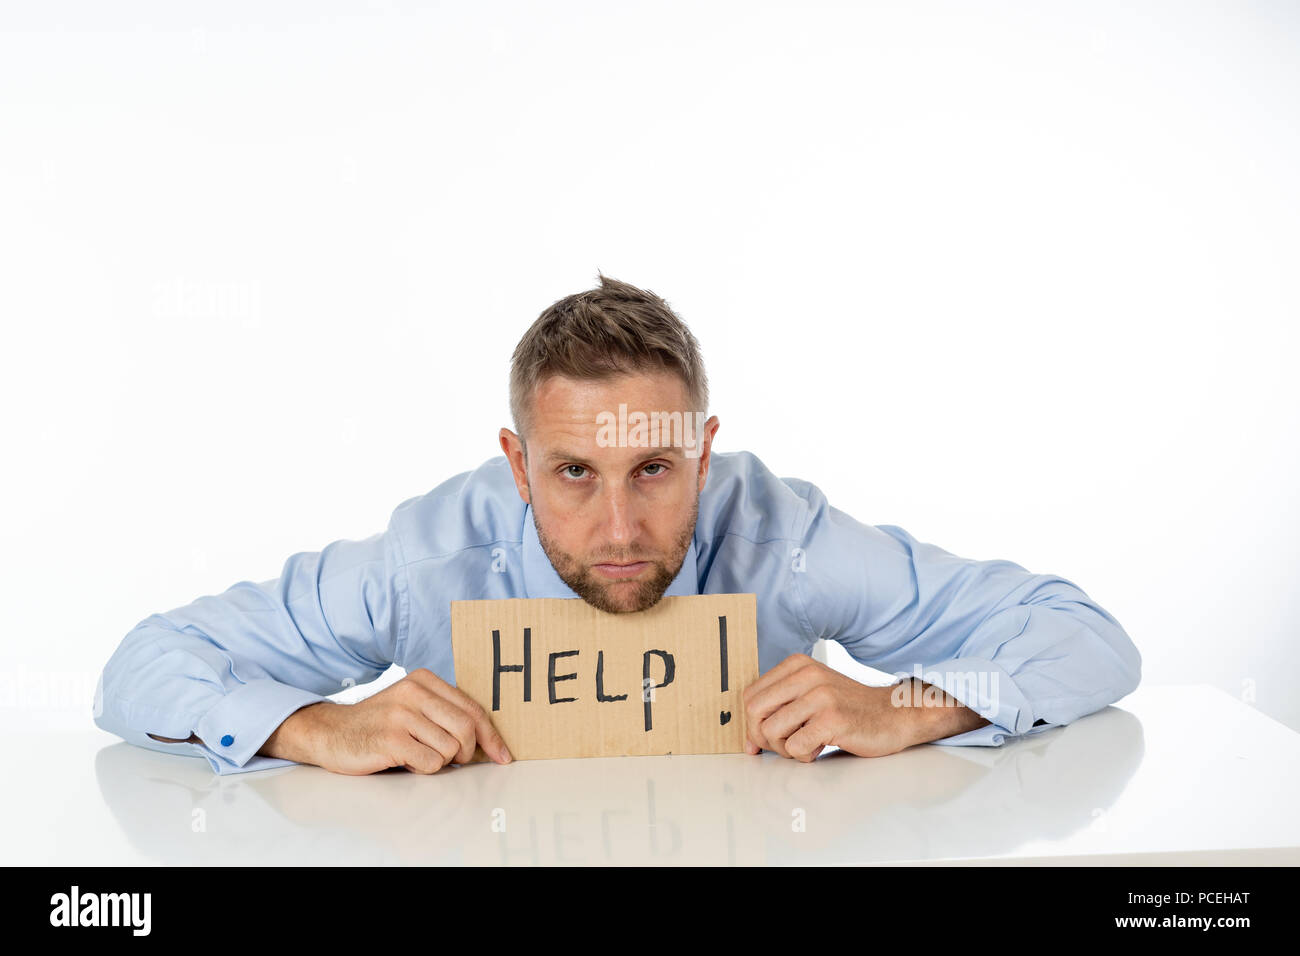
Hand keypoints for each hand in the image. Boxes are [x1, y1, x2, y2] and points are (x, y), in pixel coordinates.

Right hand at [260, 668, 511, 774]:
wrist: (332, 732)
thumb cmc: (381, 724)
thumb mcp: (413, 707)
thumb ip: (445, 713)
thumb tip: (489, 741)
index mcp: (424, 679)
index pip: (473, 709)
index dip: (492, 736)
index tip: (503, 756)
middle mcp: (413, 691)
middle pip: (467, 729)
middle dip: (468, 752)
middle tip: (455, 760)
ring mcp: (401, 714)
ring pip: (450, 749)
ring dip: (439, 761)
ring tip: (417, 753)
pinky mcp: (390, 738)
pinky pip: (430, 763)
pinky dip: (424, 768)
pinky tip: (405, 760)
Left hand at [742, 653, 913, 761]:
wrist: (893, 714)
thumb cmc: (849, 709)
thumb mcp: (811, 695)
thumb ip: (779, 709)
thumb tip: (748, 742)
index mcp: (797, 665)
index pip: (750, 695)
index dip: (751, 722)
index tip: (763, 738)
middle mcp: (806, 675)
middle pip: (754, 712)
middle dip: (763, 737)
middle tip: (785, 744)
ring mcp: (820, 696)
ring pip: (771, 731)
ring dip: (785, 749)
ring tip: (806, 745)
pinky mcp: (832, 719)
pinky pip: (795, 747)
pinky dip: (804, 756)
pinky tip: (820, 748)